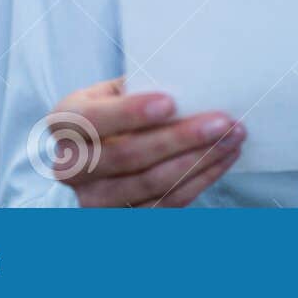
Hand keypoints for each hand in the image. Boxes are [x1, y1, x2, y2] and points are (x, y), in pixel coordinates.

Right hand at [45, 78, 244, 206]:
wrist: (98, 151)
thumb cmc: (116, 110)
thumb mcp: (115, 90)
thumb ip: (141, 83)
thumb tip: (191, 76)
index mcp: (65, 122)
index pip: (94, 119)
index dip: (130, 113)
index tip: (170, 102)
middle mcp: (70, 166)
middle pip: (128, 156)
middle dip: (181, 138)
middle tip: (223, 122)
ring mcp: (93, 199)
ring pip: (151, 184)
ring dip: (199, 161)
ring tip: (232, 138)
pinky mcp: (119, 220)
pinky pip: (165, 205)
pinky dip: (199, 180)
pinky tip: (222, 159)